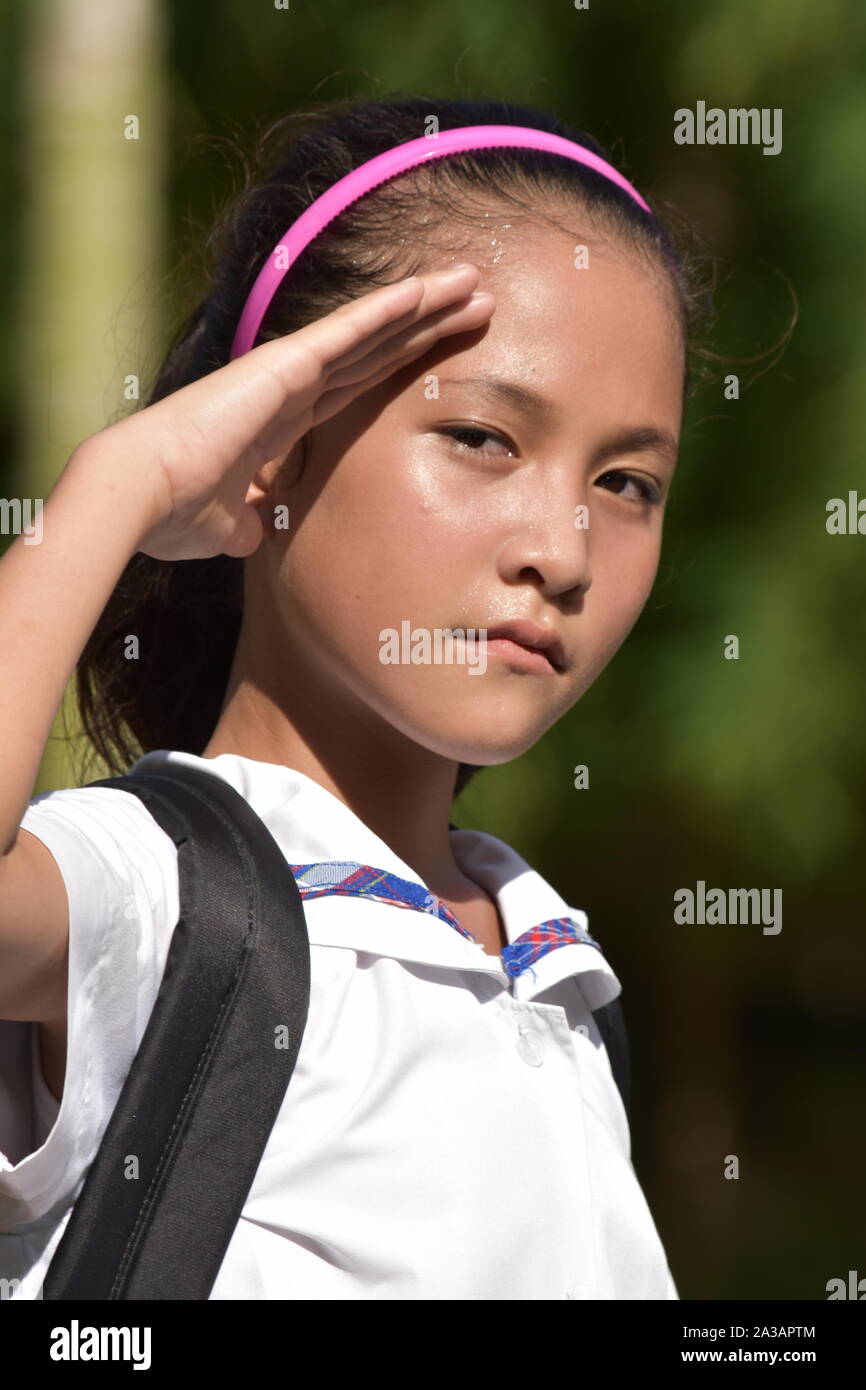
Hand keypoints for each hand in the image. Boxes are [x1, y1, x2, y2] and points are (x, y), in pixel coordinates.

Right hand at [81, 264, 493, 561]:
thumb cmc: (175, 513)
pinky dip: (387, 310)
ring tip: (472, 281)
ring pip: (373, 330)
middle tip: (478, 300)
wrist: (142, 496)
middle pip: (378, 349)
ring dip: (424, 305)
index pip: (360, 384)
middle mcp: (292, 387)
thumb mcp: (228, 527)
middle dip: (429, 325)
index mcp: (284, 422)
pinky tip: (427, 290)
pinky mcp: (284, 365)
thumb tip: (252, 536)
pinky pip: (347, 332)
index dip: (403, 362)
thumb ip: (248, 524)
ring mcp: (289, 370)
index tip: (442, 346)